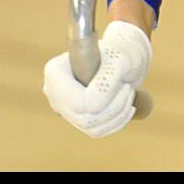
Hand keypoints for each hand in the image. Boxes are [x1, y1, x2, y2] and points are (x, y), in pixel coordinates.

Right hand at [43, 20, 151, 137]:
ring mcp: (64, 107)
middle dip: (114, 107)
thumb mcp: (119, 59)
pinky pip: (96, 131)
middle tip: (129, 89)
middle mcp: (54, 91)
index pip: (77, 102)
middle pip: (83, 117)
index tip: (124, 83)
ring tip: (129, 94)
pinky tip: (127, 107)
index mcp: (55, 71)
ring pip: (91, 128)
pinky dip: (117, 122)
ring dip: (118, 115)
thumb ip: (106, 80)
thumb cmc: (121, 52)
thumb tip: (93, 107)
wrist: (125, 56)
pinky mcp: (77, 118)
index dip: (105, 100)